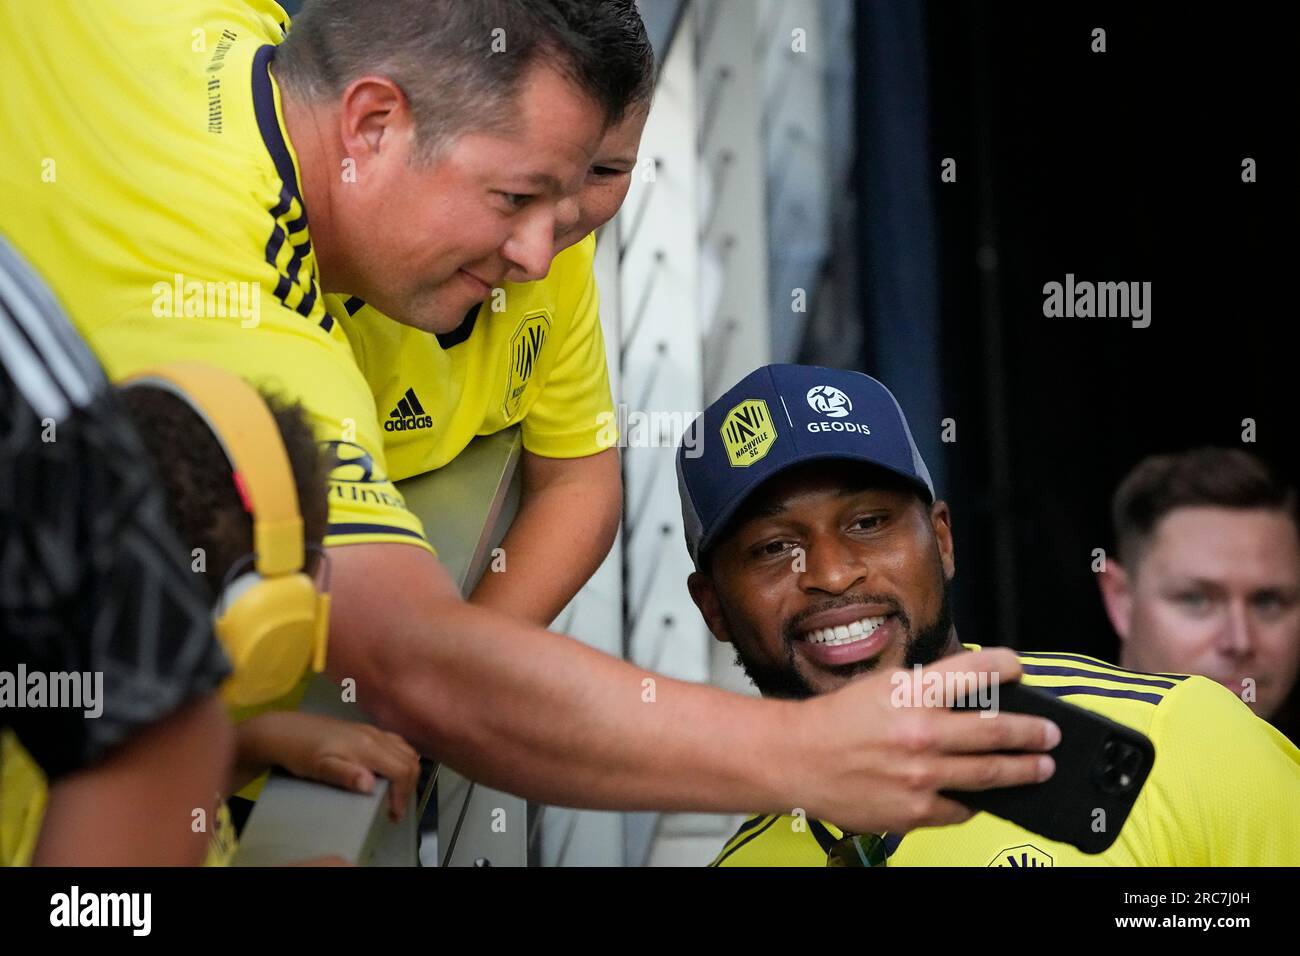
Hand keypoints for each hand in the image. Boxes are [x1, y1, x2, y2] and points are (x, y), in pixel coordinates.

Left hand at [238, 712, 420, 820]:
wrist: (284, 731)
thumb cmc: (301, 753)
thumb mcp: (320, 768)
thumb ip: (345, 775)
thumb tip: (370, 785)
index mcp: (368, 746)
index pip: (402, 769)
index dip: (403, 794)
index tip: (392, 814)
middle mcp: (375, 735)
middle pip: (409, 760)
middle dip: (409, 786)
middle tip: (394, 809)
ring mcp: (371, 731)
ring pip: (406, 750)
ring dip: (407, 773)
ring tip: (394, 794)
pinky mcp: (365, 730)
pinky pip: (396, 743)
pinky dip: (401, 759)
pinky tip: (389, 772)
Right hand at [791, 648, 1058, 833]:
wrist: (797, 759)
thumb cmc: (835, 721)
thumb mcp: (882, 685)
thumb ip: (925, 688)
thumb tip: (967, 690)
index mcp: (912, 694)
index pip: (974, 671)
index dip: (1005, 666)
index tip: (1019, 668)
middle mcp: (921, 732)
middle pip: (996, 730)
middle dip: (1031, 731)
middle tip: (1049, 733)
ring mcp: (920, 775)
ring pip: (989, 773)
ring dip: (1022, 768)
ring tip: (1039, 766)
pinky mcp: (914, 810)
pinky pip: (960, 808)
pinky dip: (975, 800)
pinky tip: (985, 795)